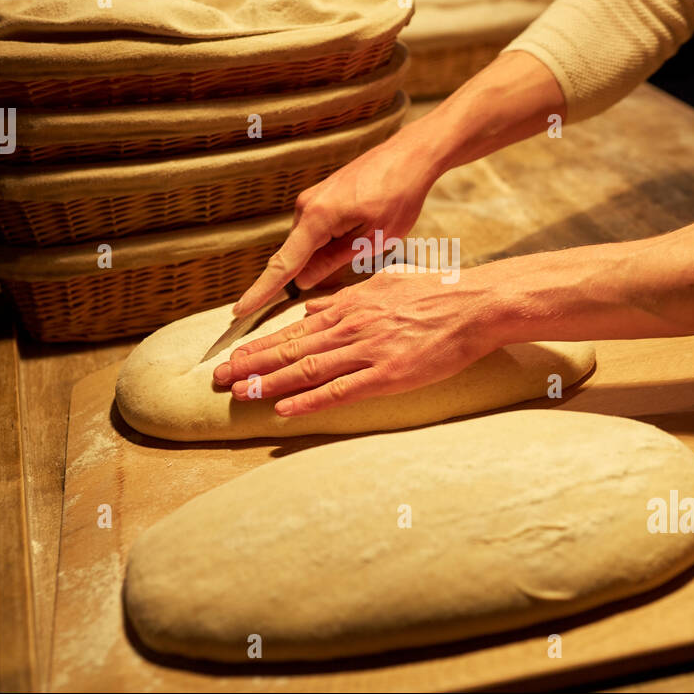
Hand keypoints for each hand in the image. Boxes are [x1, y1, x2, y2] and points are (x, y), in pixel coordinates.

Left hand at [213, 266, 506, 415]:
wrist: (474, 305)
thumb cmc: (436, 293)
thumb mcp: (385, 283)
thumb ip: (345, 298)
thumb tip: (311, 309)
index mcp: (350, 306)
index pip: (293, 330)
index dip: (260, 346)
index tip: (233, 358)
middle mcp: (351, 327)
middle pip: (290, 349)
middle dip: (251, 365)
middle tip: (218, 379)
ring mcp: (367, 351)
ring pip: (306, 369)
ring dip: (269, 384)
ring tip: (240, 395)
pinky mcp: (387, 374)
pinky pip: (340, 390)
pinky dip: (308, 401)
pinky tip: (284, 410)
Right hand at [230, 121, 447, 317]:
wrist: (407, 156)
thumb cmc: (398, 196)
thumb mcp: (373, 239)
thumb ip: (334, 261)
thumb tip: (302, 282)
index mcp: (317, 218)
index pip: (283, 265)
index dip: (261, 292)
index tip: (239, 312)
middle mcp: (305, 206)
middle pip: (297, 256)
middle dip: (315, 272)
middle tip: (354, 259)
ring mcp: (310, 199)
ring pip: (308, 244)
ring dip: (328, 254)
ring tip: (368, 237)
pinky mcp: (319, 197)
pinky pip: (315, 231)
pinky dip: (330, 241)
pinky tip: (360, 232)